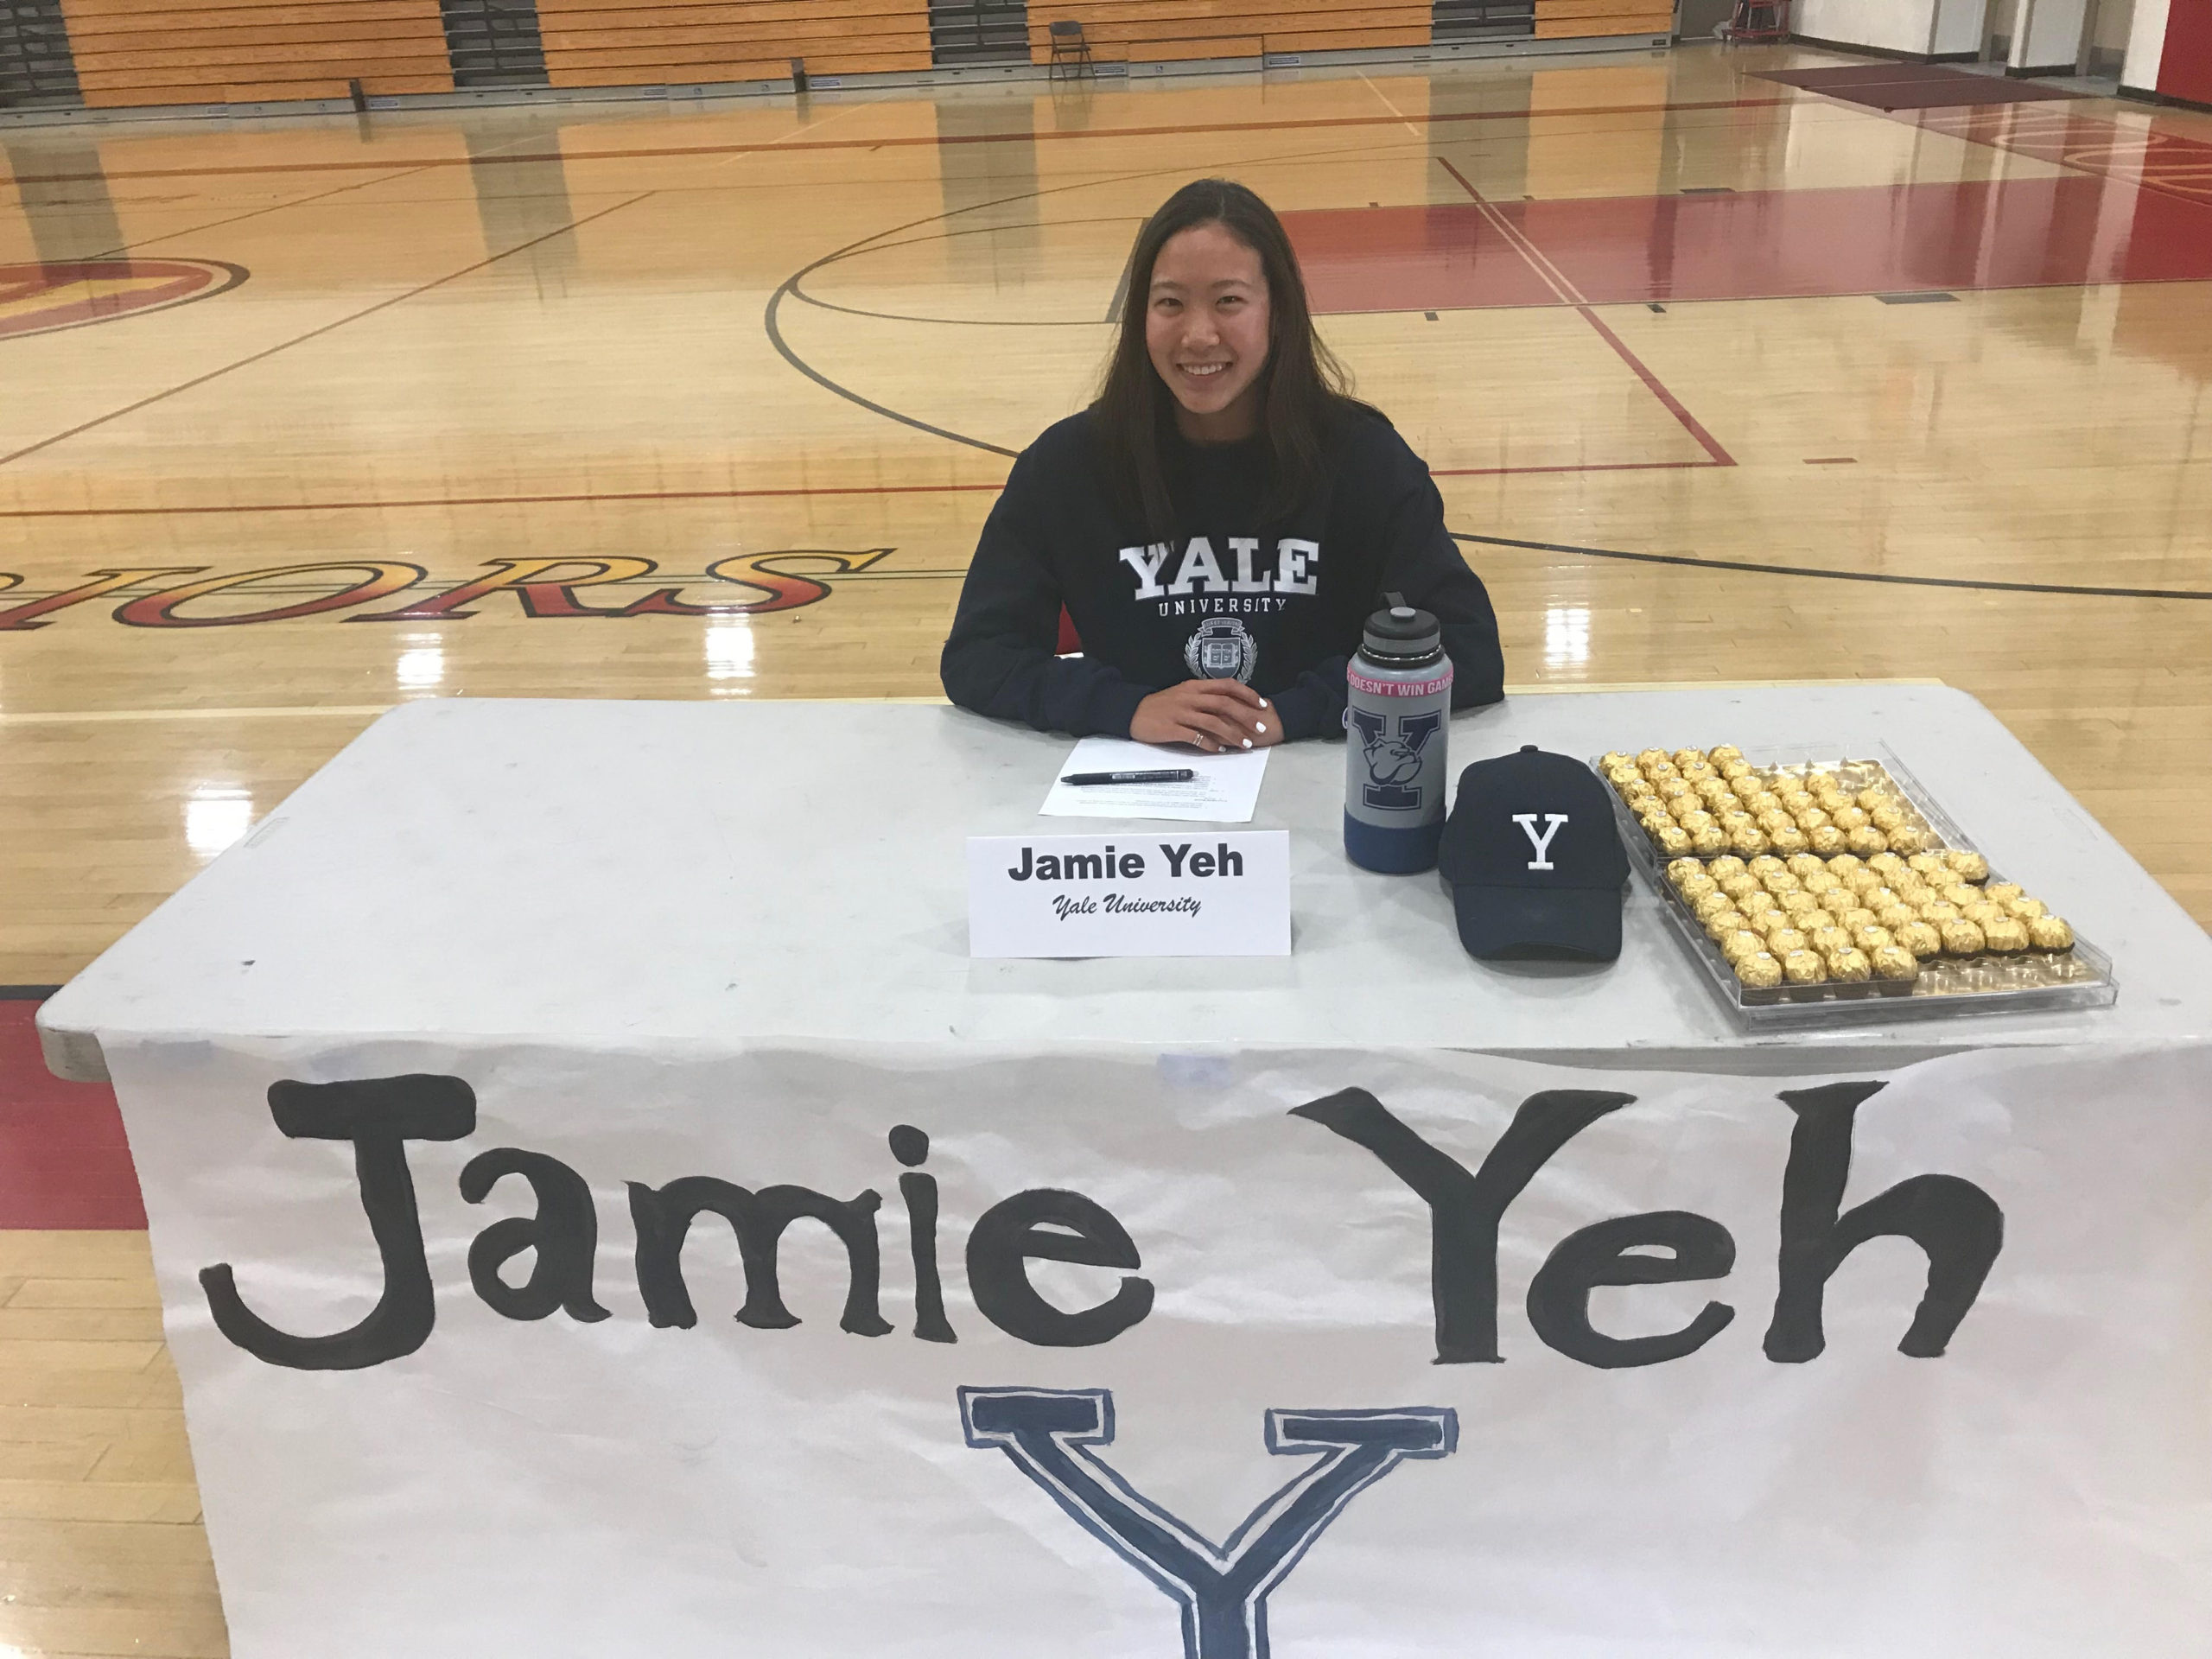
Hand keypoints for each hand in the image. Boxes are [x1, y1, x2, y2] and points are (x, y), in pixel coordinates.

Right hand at [1130, 680, 1282, 752]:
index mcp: (1195, 686)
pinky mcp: (1172, 728)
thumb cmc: (1161, 705)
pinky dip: (1210, 744)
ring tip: (1245, 744)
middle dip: (1246, 716)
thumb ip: (1204, 697)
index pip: (1227, 685)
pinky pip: (1196, 737)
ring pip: (1213, 722)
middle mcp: (1190, 697)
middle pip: (1225, 704)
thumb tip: (1229, 705)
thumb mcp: (1183, 693)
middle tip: (1260, 728)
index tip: (1261, 705)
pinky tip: (1219, 750)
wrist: (1134, 712)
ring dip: (1232, 734)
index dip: (1247, 694)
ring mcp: (1181, 712)